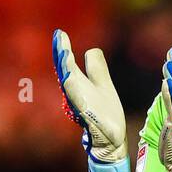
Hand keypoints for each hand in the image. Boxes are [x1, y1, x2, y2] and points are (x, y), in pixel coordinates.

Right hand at [52, 29, 126, 164]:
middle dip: (62, 55)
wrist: (112, 138)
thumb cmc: (106, 112)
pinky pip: (81, 103)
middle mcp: (77, 94)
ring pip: (70, 85)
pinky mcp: (90, 117)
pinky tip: (72, 79)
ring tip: (64, 53)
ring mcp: (82, 106)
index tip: (59, 33)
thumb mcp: (103, 84)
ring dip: (67, 70)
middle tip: (59, 37)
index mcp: (79, 84)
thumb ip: (96, 68)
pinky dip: (76, 93)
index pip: (67, 63)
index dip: (63, 49)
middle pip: (66, 71)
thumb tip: (91, 50)